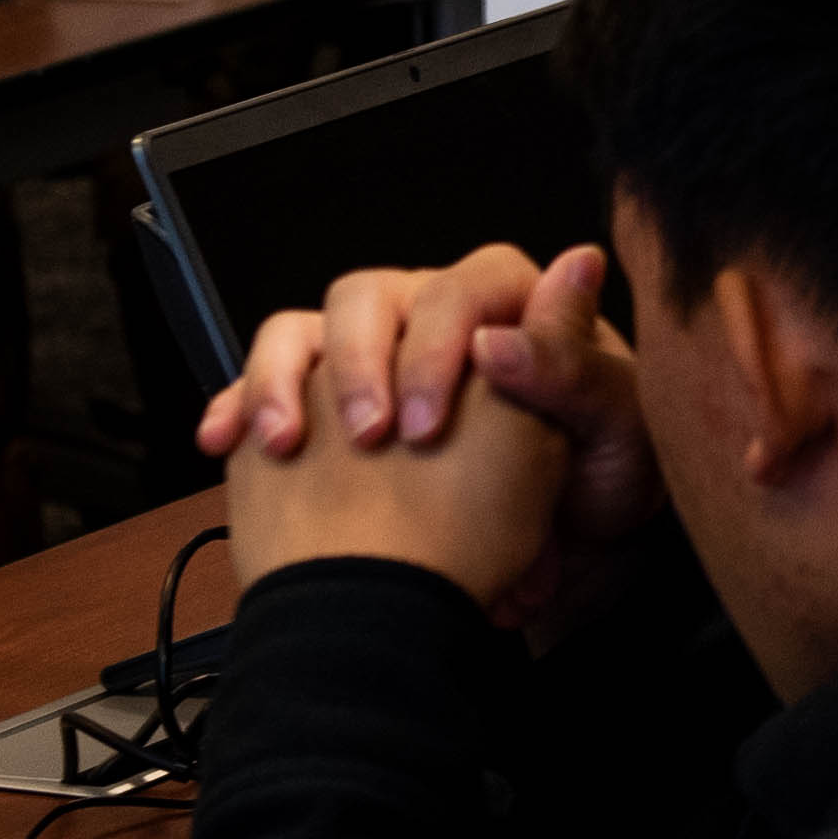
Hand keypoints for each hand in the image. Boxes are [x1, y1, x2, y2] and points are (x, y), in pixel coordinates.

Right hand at [206, 242, 653, 632]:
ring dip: (282, 378)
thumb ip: (580, 356)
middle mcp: (430, 323)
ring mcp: (371, 362)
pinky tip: (225, 442)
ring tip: (284, 441)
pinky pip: (263, 388)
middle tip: (375, 439)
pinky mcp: (323, 408)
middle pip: (370, 297)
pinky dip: (238, 408)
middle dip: (361, 365)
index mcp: (506, 314)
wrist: (540, 566)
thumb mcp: (611, 431)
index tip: (429, 421)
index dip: (440, 343)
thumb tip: (568, 272)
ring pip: (304, 329)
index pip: (466, 285)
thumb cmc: (590, 490)